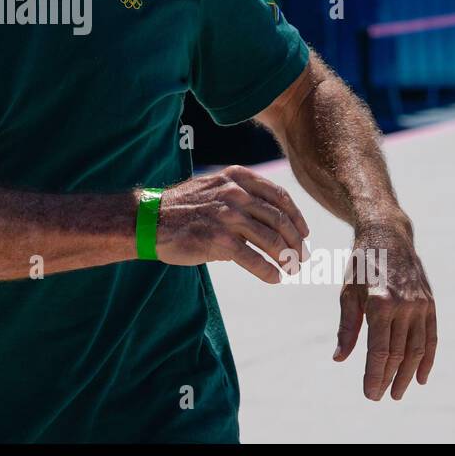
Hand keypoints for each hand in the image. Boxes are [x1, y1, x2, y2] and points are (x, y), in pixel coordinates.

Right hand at [155, 165, 309, 283]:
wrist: (150, 218)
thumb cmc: (183, 206)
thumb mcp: (215, 187)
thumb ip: (242, 195)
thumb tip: (272, 219)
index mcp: (237, 178)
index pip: (279, 196)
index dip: (297, 216)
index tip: (304, 232)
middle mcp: (236, 193)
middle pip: (280, 219)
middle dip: (296, 242)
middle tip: (301, 257)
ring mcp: (228, 216)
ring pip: (272, 240)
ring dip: (286, 258)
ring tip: (290, 269)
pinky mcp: (219, 240)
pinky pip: (253, 259)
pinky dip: (268, 271)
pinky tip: (274, 278)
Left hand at [334, 215, 436, 400]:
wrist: (388, 235)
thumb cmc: (362, 265)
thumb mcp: (348, 293)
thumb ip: (346, 328)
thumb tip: (339, 359)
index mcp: (379, 303)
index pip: (379, 350)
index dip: (374, 375)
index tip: (369, 394)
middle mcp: (404, 305)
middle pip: (398, 353)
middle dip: (389, 379)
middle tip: (380, 397)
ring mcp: (421, 305)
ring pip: (418, 349)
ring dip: (409, 374)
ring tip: (399, 392)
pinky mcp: (430, 304)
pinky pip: (432, 337)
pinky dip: (428, 360)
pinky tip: (422, 377)